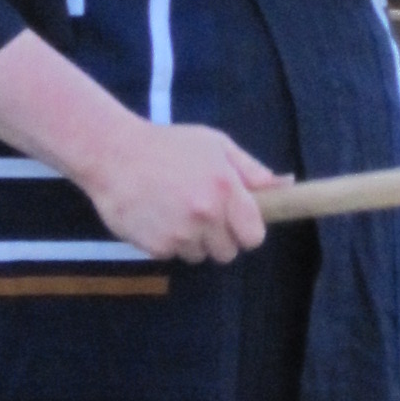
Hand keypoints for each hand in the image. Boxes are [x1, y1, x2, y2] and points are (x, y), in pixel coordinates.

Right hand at [80, 115, 281, 263]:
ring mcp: (180, 233)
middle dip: (219, 238)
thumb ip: (251, 170)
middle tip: (201, 213)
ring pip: (200, 256)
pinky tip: (156, 216)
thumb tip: (286, 185)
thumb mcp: (215, 145)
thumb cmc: (168, 145)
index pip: (254, 236)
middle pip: (228, 252)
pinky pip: (173, 255)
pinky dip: (168, 242)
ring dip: (192, 241)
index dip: (246, 230)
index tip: (234, 220)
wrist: (113, 153)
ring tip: (174, 210)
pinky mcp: (156, 246)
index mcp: (226, 188)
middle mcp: (206, 214)